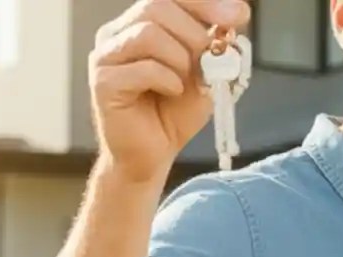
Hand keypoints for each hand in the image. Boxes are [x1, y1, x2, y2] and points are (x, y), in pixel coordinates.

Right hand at [89, 0, 251, 182]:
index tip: (239, 14)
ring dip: (180, 58)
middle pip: (157, 6)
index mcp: (141, 24)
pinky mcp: (103, 82)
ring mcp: (106, 56)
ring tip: (185, 82)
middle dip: (195, 32)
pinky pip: (143, 68)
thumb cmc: (173, 113)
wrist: (152, 155)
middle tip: (212, 58)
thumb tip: (235, 15)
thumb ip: (215, 44)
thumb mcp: (204, 73)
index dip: (205, 2)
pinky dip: (168, 80)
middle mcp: (118, 34)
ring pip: (148, 33)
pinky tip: (171, 93)